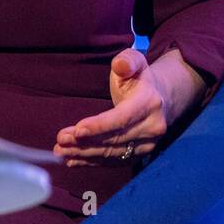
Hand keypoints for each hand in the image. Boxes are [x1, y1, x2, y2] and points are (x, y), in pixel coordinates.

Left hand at [53, 48, 169, 165]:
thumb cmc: (139, 78)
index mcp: (149, 103)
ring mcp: (148, 144)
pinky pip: (114, 161)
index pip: (122, 118)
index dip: (99, 126)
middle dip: (85, 141)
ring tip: (60, 152)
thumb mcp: (134, 61)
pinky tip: (72, 161)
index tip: (77, 130)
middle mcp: (152, 127)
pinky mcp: (140, 154)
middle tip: (60, 140)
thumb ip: (127, 60)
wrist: (162, 99)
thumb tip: (120, 65)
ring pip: (112, 152)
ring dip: (84, 154)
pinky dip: (92, 162)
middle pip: (114, 138)